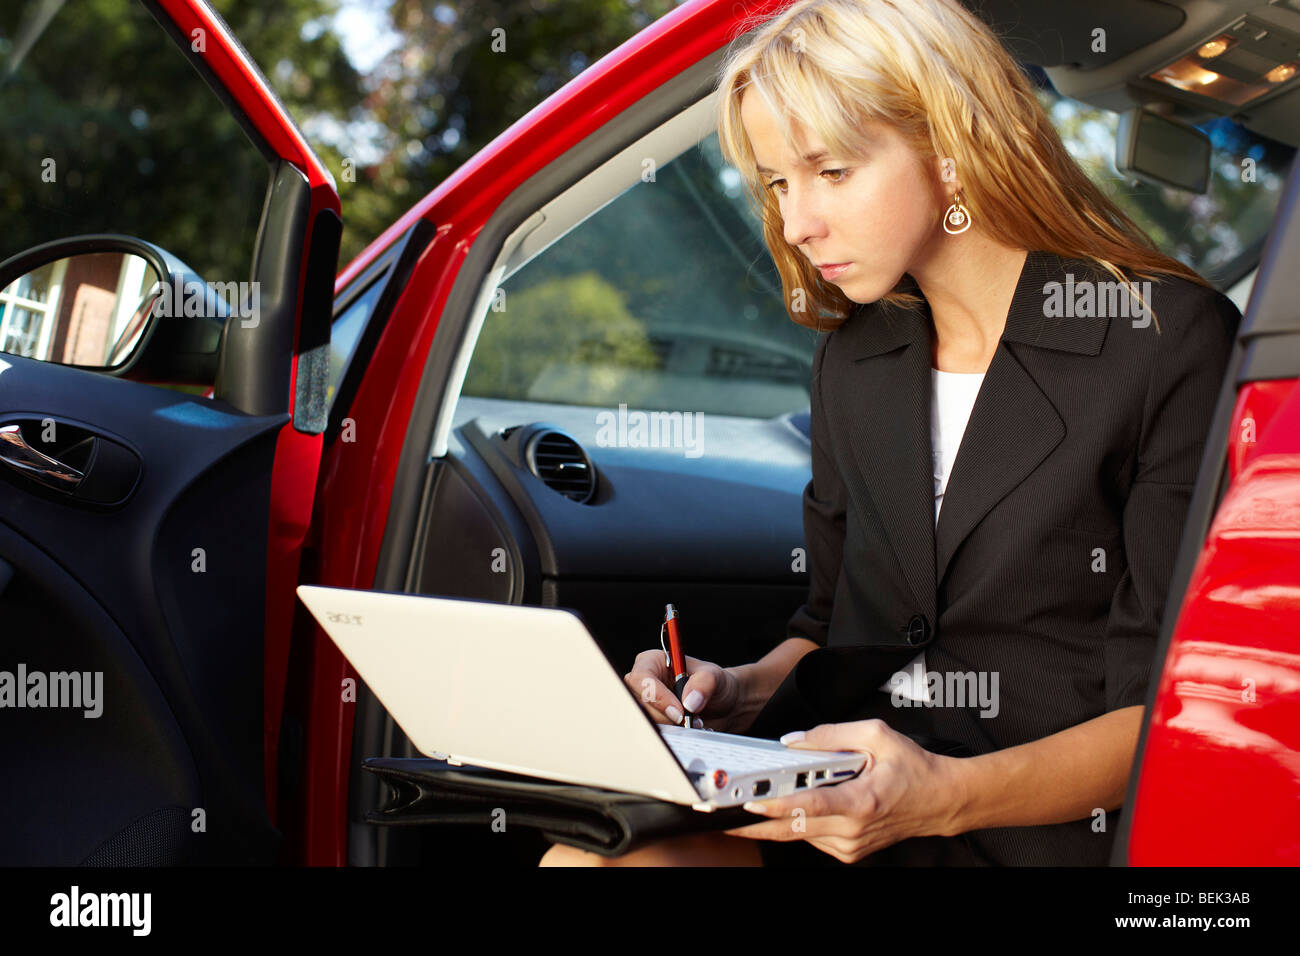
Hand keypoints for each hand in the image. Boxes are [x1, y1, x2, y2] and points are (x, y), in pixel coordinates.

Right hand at [624, 650, 747, 732]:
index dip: (657, 696)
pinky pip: (655, 732)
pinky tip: (690, 730)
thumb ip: (704, 683)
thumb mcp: (715, 676)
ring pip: (647, 720)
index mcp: (653, 662)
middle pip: (641, 703)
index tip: (678, 712)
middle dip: (666, 716)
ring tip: (695, 722)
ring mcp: (648, 704)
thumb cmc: (715, 684)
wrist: (723, 706)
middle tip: (689, 720)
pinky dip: (673, 735)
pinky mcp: (654, 721)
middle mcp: (645, 683)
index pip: (641, 678)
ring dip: (672, 726)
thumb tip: (688, 702)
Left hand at [722, 719, 967, 863]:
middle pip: (792, 829)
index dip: (776, 804)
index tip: (748, 801)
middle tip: (720, 814)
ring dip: (770, 822)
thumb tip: (792, 741)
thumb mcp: (876, 735)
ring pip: (798, 835)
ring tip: (742, 805)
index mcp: (860, 802)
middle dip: (752, 824)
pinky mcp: (848, 852)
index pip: (809, 806)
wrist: (941, 801)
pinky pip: (810, 837)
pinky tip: (784, 807)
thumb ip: (830, 734)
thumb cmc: (912, 766)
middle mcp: (852, 830)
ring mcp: (849, 846)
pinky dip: (794, 822)